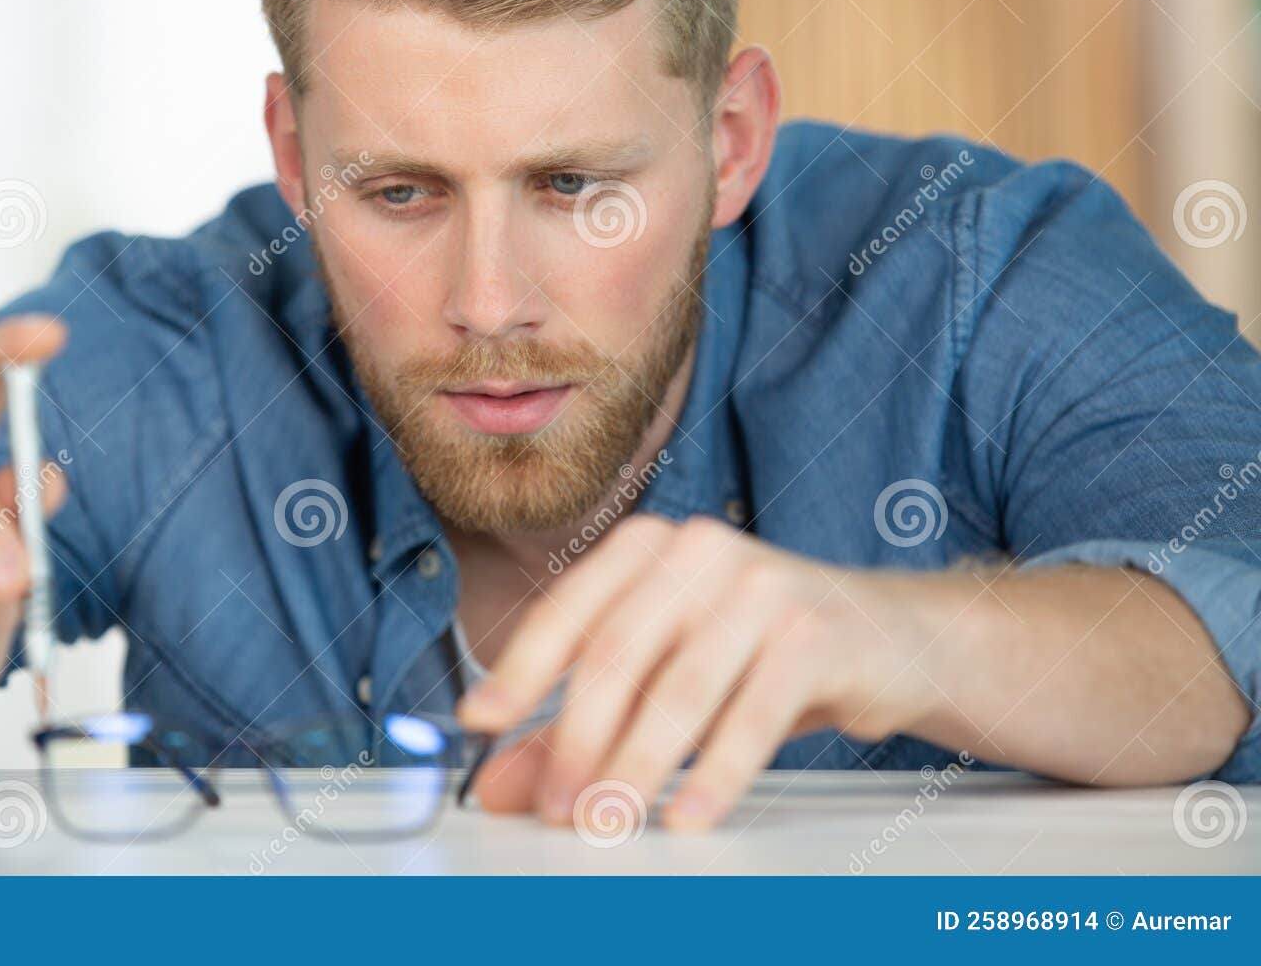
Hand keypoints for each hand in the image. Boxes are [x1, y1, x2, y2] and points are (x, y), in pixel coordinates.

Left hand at [456, 513, 939, 830]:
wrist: (888, 635)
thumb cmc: (761, 648)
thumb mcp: (666, 672)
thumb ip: (579, 721)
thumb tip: (502, 782)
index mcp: (649, 546)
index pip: (568, 609)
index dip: (518, 669)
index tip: (480, 720)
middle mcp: (699, 551)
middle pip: (616, 653)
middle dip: (575, 739)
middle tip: (556, 805)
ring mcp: (761, 586)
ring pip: (678, 690)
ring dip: (635, 767)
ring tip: (607, 821)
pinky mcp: (814, 634)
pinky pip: (751, 715)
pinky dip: (714, 774)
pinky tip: (687, 814)